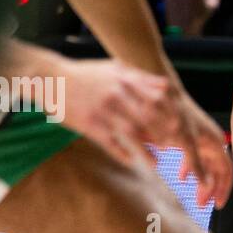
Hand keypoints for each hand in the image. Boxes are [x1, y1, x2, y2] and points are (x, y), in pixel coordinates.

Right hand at [56, 58, 174, 168]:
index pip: (158, 98)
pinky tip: (132, 162)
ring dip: (146, 151)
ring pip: (132, 134)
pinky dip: (123, 154)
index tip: (181, 127)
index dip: (172, 114)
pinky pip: (110, 143)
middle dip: (165, 135)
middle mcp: (117, 95)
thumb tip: (168, 88)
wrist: (51, 78)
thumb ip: (141, 78)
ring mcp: (104, 111)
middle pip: (150, 117)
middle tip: (175, 149)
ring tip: (156, 163)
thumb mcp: (115, 69)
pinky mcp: (90, 124)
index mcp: (126, 80)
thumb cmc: (87, 75)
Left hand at [165, 88, 232, 207]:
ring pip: (208, 165)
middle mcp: (213, 141)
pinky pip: (197, 157)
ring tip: (195, 196)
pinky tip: (181, 177)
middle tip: (202, 205)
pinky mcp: (192, 137)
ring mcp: (203, 139)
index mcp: (215, 143)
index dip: (224, 189)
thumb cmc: (174, 115)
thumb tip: (205, 185)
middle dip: (212, 189)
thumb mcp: (185, 142)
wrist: (163, 93)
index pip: (227, 172)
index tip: (218, 206)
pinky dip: (192, 169)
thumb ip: (195, 165)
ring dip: (202, 181)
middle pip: (218, 171)